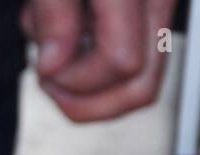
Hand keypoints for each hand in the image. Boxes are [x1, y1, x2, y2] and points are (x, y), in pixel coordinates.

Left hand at [21, 0, 177, 121]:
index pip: (122, 61)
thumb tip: (53, 67)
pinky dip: (94, 65)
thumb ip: (53, 14)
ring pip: (140, 84)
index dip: (77, 80)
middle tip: (51, 81)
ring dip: (89, 86)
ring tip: (57, 51)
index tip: (43, 68)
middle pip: (141, 88)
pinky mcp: (145, 13)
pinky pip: (133, 61)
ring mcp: (156, 8)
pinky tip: (69, 36)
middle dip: (86, 101)